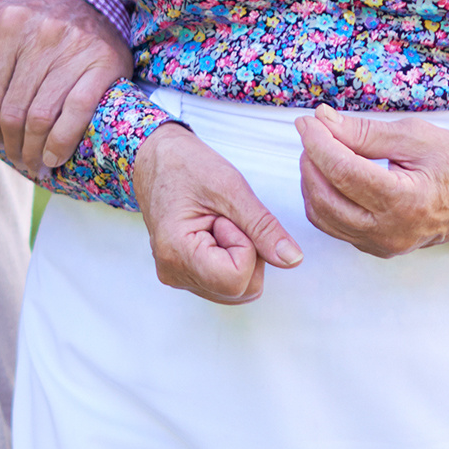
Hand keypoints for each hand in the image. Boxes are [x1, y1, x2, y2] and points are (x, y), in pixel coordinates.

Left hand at [0, 0, 132, 177]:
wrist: (87, 3)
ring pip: (41, 117)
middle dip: (11, 145)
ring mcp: (75, 45)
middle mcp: (42, 30)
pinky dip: (62, 141)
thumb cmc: (25, 25)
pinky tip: (54, 156)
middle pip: (13, 112)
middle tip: (16, 156)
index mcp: (6, 21)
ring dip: (33, 151)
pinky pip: (78, 111)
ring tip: (33, 162)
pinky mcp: (104, 60)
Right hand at [131, 124, 301, 303]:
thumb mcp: (232, 189)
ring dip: (241, 256)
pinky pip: (227, 283)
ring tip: (218, 224)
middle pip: (241, 288)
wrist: (157, 159)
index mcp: (176, 253)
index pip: (236, 279)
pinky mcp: (187, 276)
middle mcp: (174, 274)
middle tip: (225, 219)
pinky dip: (233, 259)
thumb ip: (263, 228)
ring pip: (238, 289)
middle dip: (248, 253)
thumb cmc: (187, 166)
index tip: (227, 218)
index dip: (246, 247)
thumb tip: (292, 260)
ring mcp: (179, 278)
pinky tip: (216, 234)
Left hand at [295, 106, 448, 258]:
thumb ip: (365, 132)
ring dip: (312, 181)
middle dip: (310, 160)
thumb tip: (324, 121)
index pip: (342, 171)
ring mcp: (384, 245)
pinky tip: (331, 176)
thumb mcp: (415, 137)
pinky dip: (324, 200)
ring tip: (320, 152)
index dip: (317, 142)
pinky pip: (336, 227)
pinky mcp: (379, 248)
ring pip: (324, 216)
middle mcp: (391, 231)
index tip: (308, 122)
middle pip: (325, 196)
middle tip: (313, 132)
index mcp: (405, 201)